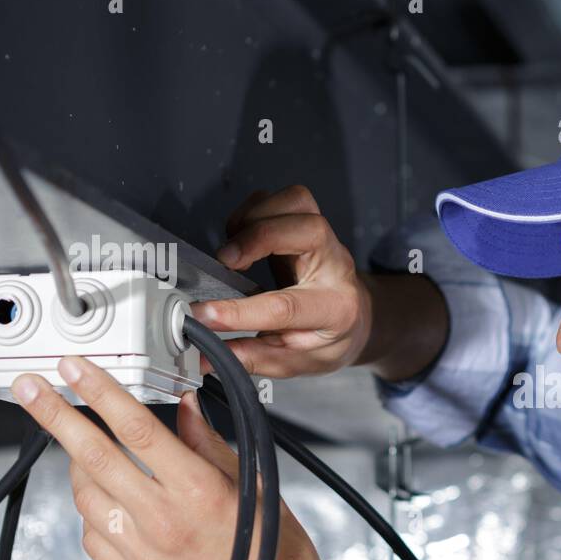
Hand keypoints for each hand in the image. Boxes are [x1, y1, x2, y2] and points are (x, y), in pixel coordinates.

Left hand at [10, 356, 422, 559]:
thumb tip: (185, 408)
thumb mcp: (257, 491)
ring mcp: (140, 555)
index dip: (102, 394)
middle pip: (93, 457)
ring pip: (86, 497)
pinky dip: (92, 511)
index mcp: (200, 493)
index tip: (76, 369)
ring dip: (75, 464)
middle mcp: (162, 522)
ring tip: (79, 445)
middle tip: (30, 389)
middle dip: (56, 416)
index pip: (138, 430)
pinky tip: (104, 500)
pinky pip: (93, 536)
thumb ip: (212, 446)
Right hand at [194, 184, 372, 377]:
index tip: (204, 315)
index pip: (286, 307)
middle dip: (259, 237)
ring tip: (232, 249)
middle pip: (309, 229)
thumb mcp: (294, 361)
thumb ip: (250, 358)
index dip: (241, 311)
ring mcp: (325, 240)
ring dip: (255, 217)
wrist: (355, 320)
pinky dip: (253, 210)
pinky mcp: (309, 223)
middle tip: (225, 262)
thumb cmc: (326, 340)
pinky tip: (241, 236)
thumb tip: (205, 358)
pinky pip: (282, 198)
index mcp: (334, 310)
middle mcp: (335, 268)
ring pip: (298, 201)